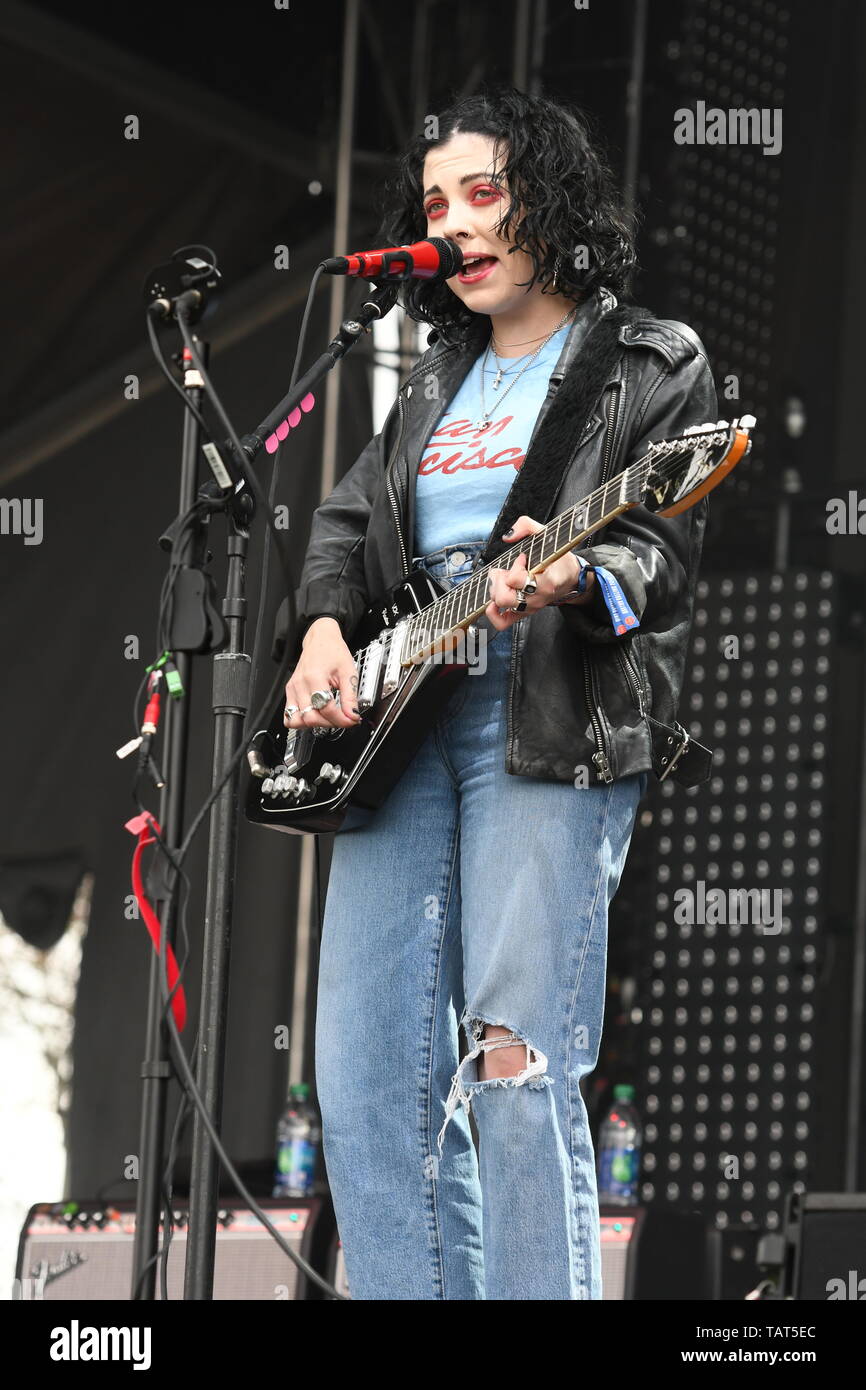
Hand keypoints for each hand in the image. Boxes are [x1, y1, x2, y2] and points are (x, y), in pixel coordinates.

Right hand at [284, 617, 361, 728]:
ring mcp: (292, 689)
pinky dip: (302, 721)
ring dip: (314, 724)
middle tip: (342, 718)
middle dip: (329, 723)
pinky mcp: (289, 692)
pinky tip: (315, 715)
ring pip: (297, 721)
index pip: (326, 708)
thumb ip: (350, 697)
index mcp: (314, 677)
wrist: (320, 640)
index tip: (351, 719)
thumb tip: (352, 715)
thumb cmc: (333, 652)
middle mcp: (300, 684)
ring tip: (327, 717)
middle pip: (310, 717)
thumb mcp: (348, 672)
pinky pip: (289, 716)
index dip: (341, 719)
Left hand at [484, 515, 595, 631]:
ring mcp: (530, 607)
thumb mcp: (548, 534)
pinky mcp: (524, 613)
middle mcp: (537, 597)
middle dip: (499, 580)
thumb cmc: (559, 558)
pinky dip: (493, 613)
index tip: (523, 558)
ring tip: (503, 579)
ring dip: (496, 589)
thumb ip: (527, 526)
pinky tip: (493, 601)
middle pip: (504, 597)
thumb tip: (508, 535)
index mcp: (546, 581)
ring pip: (501, 605)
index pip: (516, 579)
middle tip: (506, 570)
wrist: (571, 577)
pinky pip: (502, 622)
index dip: (515, 565)